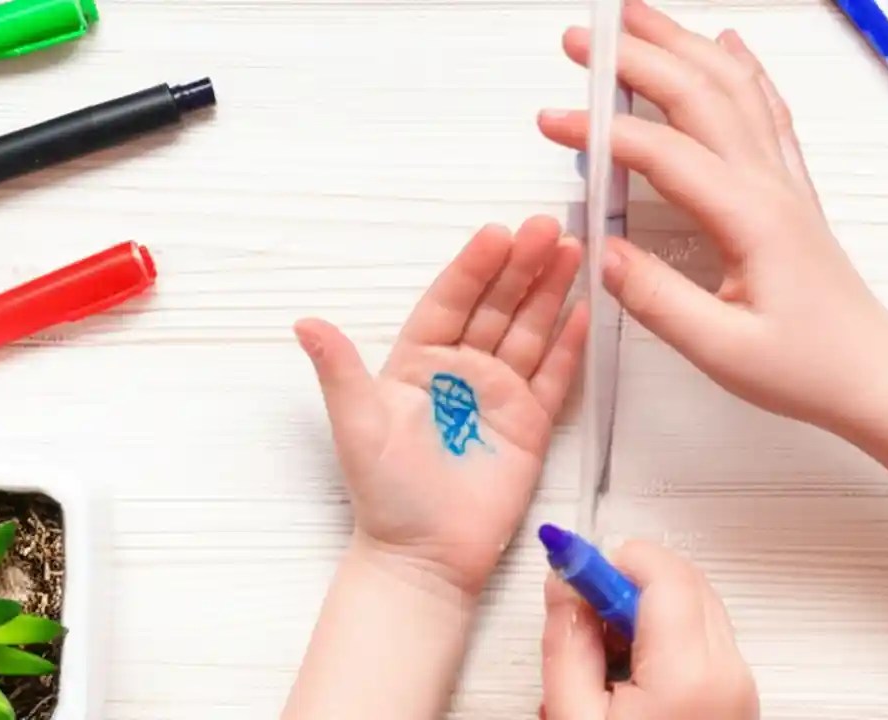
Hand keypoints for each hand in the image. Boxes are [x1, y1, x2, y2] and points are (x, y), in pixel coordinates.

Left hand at [295, 217, 587, 595]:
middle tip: (547, 226)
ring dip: (550, 291)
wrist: (424, 556)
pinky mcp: (530, 424)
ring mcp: (499, 394)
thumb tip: (305, 322)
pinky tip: (582, 309)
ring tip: (572, 250)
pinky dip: (569, 344)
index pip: (450, 301)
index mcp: (418, 362)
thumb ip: (339, 370)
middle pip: (497, 307)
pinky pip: (554, 376)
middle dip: (521, 266)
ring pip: (529, 331)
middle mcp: (461, 370)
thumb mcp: (357, 425)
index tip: (496, 233)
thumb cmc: (385, 494)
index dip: (474, 267)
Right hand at [538, 0, 887, 428]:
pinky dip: (742, 68)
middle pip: (698, 94)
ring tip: (638, 18)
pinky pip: (766, 109)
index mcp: (749, 217)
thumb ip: (657, 299)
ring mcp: (784, 181)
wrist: (874, 376)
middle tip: (581, 40)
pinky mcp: (790, 190)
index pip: (663, 153)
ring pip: (732, 88)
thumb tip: (602, 252)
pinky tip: (728, 45)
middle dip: (635, 57)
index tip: (554, 121)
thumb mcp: (721, 349)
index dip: (602, 131)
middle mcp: (769, 184)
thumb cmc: (808, 366)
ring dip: (682, 45)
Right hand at [541, 541, 757, 719]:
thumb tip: (564, 588)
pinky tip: (628, 667)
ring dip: (646, 606)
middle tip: (580, 605)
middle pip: (684, 580)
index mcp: (691, 677)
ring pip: (696, 604)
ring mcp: (740, 688)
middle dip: (627, 580)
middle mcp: (729, 675)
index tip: (570, 559)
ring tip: (601, 648)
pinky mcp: (738, 699)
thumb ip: (566, 642)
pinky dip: (665, 633)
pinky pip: (704, 637)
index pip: (660, 572)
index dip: (609, 558)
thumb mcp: (573, 719)